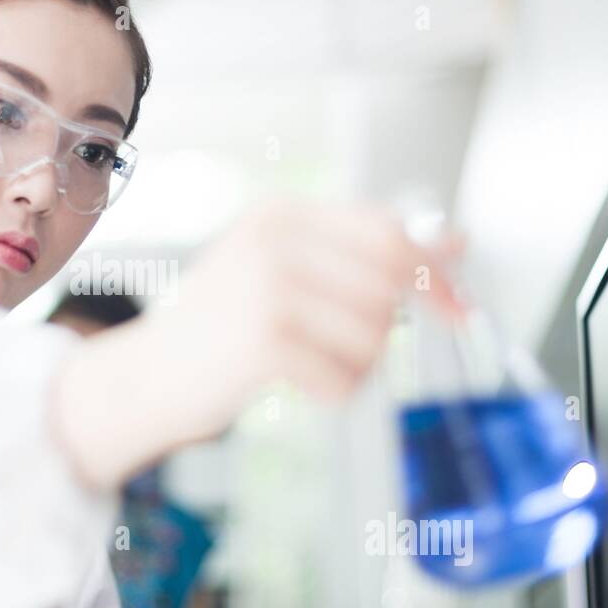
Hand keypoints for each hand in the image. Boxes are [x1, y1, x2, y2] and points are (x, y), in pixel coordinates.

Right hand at [48, 196, 467, 490]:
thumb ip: (363, 254)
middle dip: (387, 328)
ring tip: (314, 365)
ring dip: (359, 365)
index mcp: (280, 214)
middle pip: (388, 283)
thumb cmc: (219, 327)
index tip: (460, 309)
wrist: (147, 376)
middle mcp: (273, 240)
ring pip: (373, 334)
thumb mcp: (284, 270)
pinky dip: (335, 393)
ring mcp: (266, 288)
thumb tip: (457, 243)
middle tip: (352, 350)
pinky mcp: (264, 341)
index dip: (434, 273)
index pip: (386, 231)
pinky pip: (345, 377)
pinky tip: (301, 386)